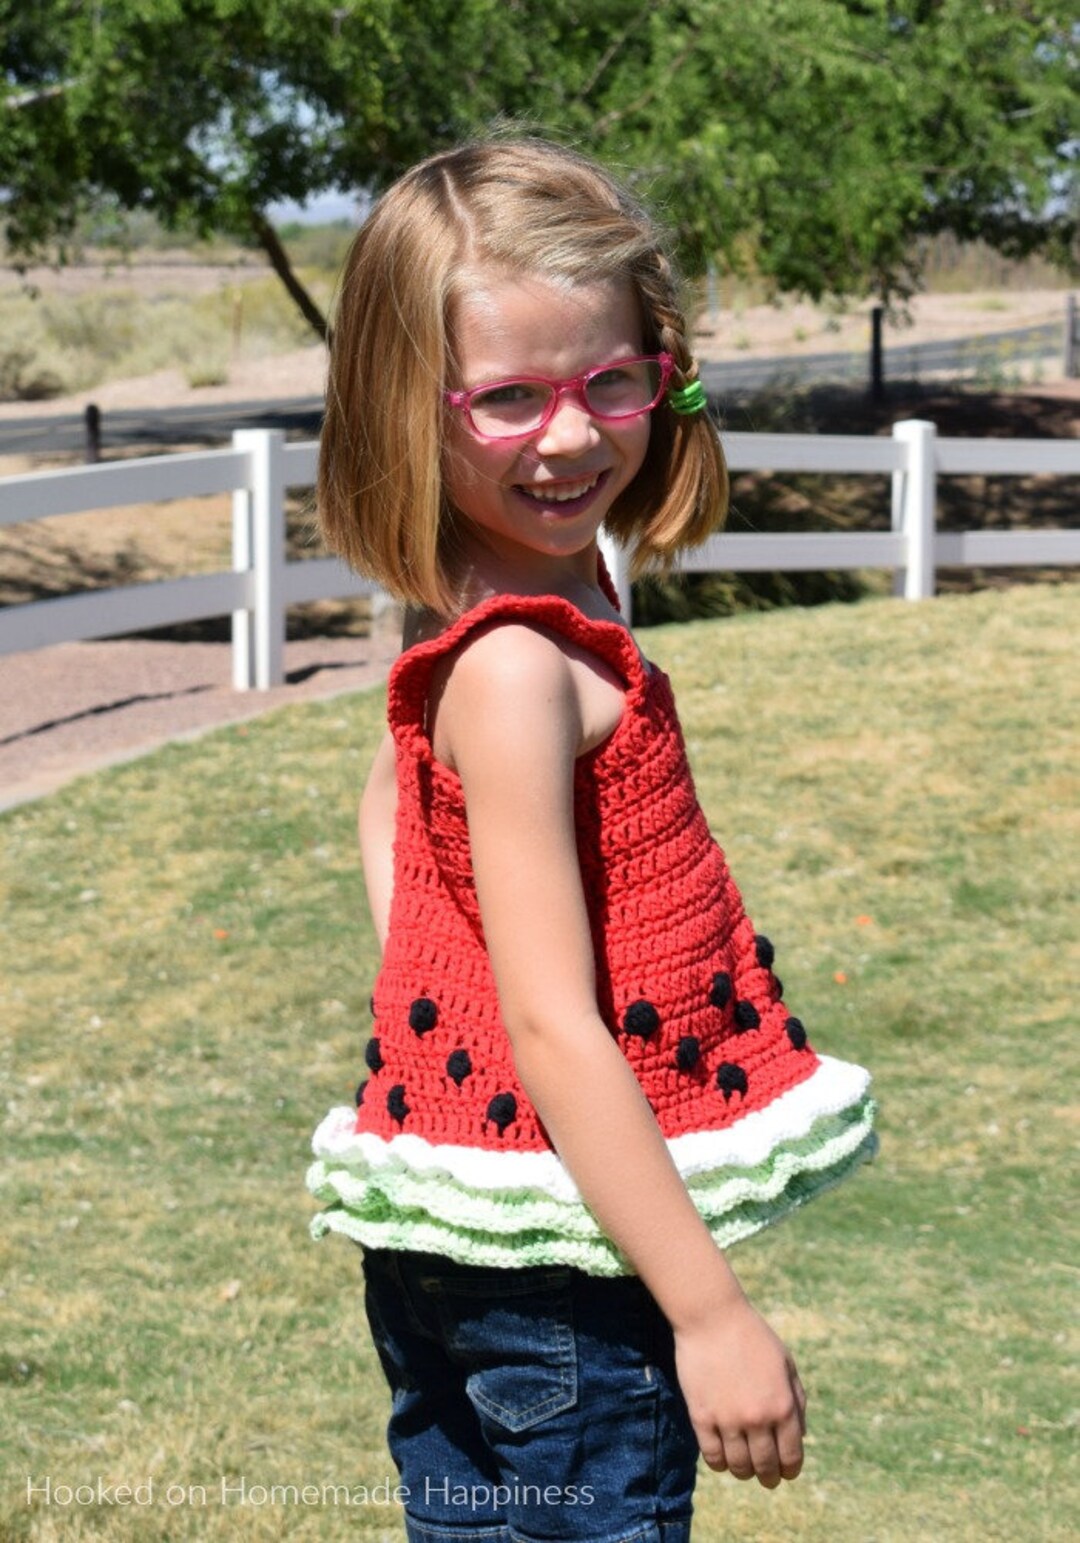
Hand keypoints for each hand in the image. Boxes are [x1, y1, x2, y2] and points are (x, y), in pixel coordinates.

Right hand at [674, 1295, 806, 1488]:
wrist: (712, 1317)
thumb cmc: (752, 1337)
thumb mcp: (786, 1364)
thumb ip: (797, 1401)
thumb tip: (799, 1437)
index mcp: (783, 1407)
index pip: (791, 1458)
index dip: (789, 1471)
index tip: (784, 1472)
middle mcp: (758, 1419)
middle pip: (765, 1468)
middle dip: (768, 1477)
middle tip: (765, 1477)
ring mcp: (728, 1420)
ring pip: (739, 1467)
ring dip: (744, 1471)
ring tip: (743, 1466)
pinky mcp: (701, 1417)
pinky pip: (712, 1456)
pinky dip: (720, 1463)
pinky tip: (723, 1456)